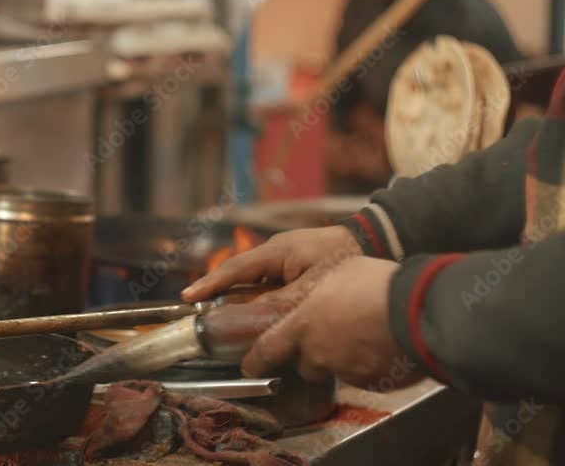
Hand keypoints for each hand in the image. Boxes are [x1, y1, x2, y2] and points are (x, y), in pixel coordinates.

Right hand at [181, 226, 361, 302]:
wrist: (376, 240)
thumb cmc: (342, 258)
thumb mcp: (310, 285)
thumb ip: (281, 304)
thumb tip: (256, 324)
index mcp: (275, 251)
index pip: (234, 270)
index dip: (210, 285)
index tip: (188, 297)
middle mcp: (276, 252)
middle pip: (241, 276)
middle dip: (221, 294)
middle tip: (202, 313)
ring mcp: (287, 258)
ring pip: (256, 281)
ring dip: (243, 299)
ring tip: (227, 319)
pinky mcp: (298, 265)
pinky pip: (272, 283)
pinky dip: (262, 298)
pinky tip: (261, 315)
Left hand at [241, 257, 422, 388]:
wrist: (418, 310)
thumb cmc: (375, 284)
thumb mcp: (332, 273)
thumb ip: (310, 293)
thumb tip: (302, 302)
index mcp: (303, 325)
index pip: (267, 350)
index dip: (254, 360)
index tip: (249, 366)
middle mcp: (319, 353)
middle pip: (303, 362)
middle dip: (309, 353)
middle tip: (327, 334)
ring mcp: (346, 371)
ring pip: (333, 369)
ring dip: (338, 357)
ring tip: (359, 334)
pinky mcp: (372, 382)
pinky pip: (361, 375)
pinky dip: (365, 364)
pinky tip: (378, 344)